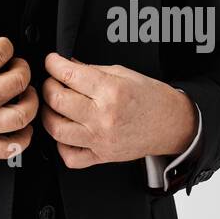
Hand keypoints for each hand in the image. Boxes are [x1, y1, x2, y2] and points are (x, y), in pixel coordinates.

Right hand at [0, 35, 37, 161]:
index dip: (6, 46)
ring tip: (24, 95)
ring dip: (30, 101)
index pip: (2, 53)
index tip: (4, 48)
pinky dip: (22, 139)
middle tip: (17, 68)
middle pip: (19, 80)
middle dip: (22, 68)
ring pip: (23, 114)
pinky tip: (21, 128)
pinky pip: (9, 148)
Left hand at [40, 52, 198, 168]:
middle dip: (48, 86)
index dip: (53, 64)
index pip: (68, 75)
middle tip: (52, 81)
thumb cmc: (151, 98)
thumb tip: (67, 64)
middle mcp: (104, 116)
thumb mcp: (123, 73)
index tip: (51, 61)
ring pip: (56, 129)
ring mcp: (101, 139)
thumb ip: (91, 70)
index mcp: (110, 91)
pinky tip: (66, 131)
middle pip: (57, 100)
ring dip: (48, 114)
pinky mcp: (101, 156)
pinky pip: (69, 157)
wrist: (171, 124)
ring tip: (54, 105)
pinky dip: (61, 145)